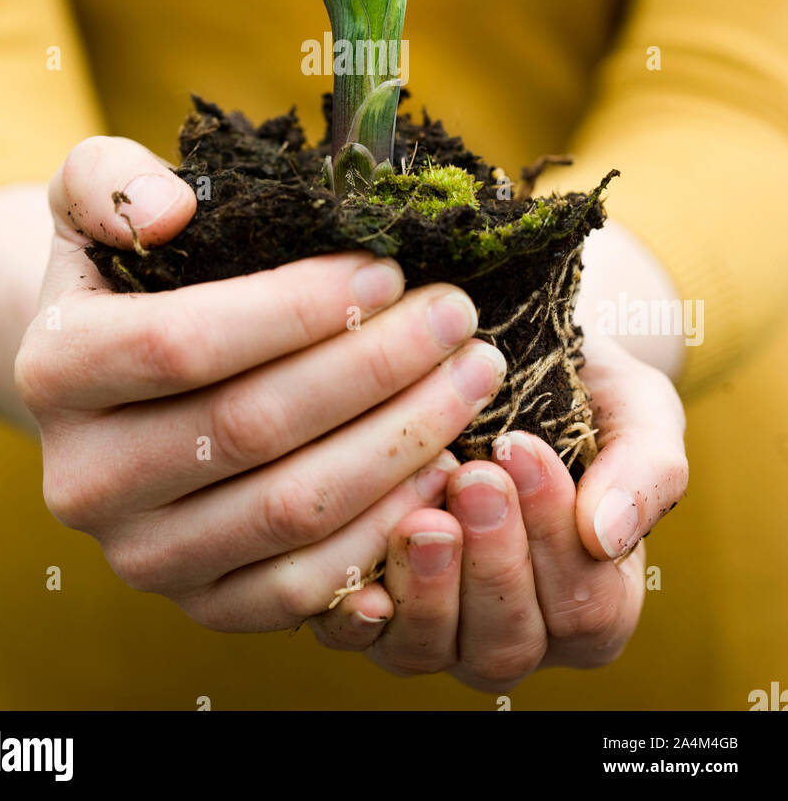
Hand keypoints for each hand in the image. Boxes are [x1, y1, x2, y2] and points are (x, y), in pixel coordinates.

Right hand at [14, 135, 507, 630]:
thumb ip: (113, 181)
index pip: (183, 343)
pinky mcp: (197, 604)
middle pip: (252, 427)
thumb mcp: (97, 201)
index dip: (295, 308)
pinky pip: (301, 588)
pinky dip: (383, 531)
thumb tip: (172, 208)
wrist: (112, 381)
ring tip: (472, 377)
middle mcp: (83, 478)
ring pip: (290, 511)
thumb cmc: (130, 273)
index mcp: (54, 368)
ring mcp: (139, 555)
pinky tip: (442, 466)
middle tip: (458, 318)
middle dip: (376, 366)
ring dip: (401, 442)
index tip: (388, 269)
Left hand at [309, 333, 687, 692]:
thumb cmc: (582, 387)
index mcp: (593, 598)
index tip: (523, 449)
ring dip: (429, 587)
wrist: (498, 352)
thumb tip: (608, 533)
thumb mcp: (635, 409)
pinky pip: (358, 637)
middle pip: (510, 640)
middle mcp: (517, 630)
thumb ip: (645, 469)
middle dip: (493, 560)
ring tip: (423, 516)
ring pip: (433, 648)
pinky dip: (355, 612)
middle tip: (474, 477)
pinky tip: (362, 578)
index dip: (555, 535)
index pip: (587, 608)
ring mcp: (439, 629)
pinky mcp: (369, 613)